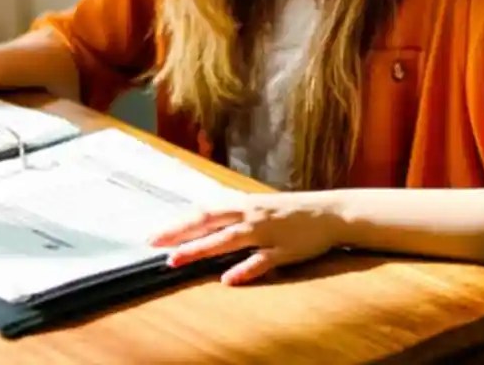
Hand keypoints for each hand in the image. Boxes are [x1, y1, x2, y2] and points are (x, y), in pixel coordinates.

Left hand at [148, 192, 343, 285]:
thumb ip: (231, 211)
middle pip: (208, 223)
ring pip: (228, 241)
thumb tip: (202, 214)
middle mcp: (250, 215)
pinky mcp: (283, 251)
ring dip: (200, 249)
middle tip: (155, 246)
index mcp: (242, 204)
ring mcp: (266, 233)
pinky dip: (244, 269)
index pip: (202, 212)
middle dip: (179, 234)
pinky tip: (227, 279)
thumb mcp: (257, 205)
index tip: (153, 236)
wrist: (329, 213)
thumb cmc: (289, 211)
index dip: (177, 224)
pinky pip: (261, 261)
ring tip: (177, 260)